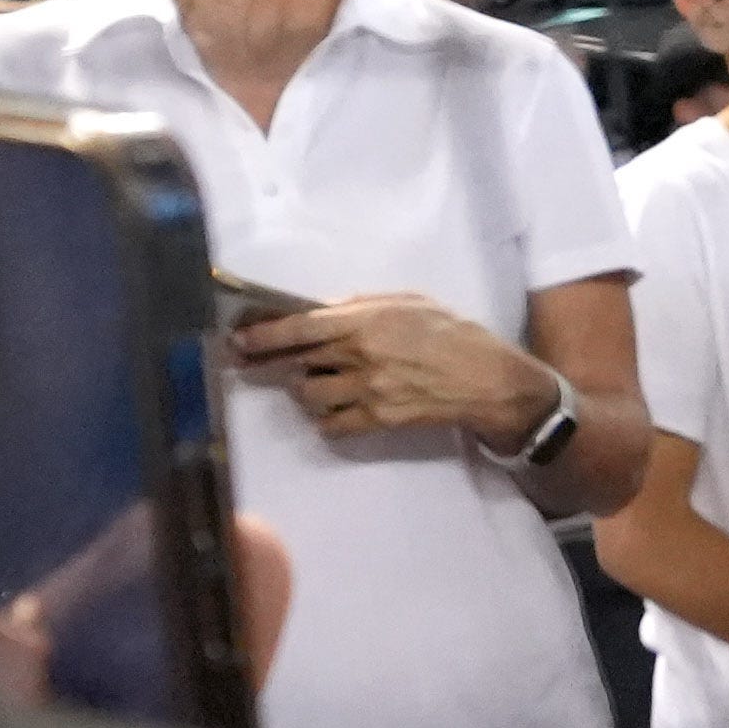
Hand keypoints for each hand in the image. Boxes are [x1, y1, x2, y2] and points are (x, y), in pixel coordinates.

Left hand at [230, 290, 551, 449]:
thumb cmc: (453, 333)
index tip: (239, 339)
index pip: (297, 328)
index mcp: (363, 321)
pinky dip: (327, 420)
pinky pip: (332, 425)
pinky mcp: (378, 420)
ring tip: (318, 385)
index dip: (262, 335)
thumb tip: (324, 311)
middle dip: (272, 364)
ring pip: (308, 396)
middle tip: (255, 364)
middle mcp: (359, 356)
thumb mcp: (410, 302)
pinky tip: (337, 411)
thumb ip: (363, 305)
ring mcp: (367, 391)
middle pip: (296, 363)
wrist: (488, 380)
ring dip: (306, 391)